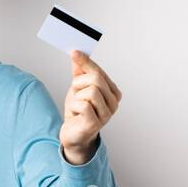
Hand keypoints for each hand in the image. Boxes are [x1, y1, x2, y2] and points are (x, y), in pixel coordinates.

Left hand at [59, 50, 121, 164]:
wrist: (73, 134)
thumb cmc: (78, 111)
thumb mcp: (78, 88)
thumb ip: (80, 71)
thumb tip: (78, 53)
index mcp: (113, 92)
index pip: (99, 72)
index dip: (86, 62)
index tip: (74, 52)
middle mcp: (114, 103)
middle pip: (96, 79)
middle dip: (79, 84)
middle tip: (75, 93)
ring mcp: (107, 114)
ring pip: (90, 91)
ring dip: (76, 97)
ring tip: (76, 106)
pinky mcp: (95, 123)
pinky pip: (82, 105)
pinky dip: (74, 107)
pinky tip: (75, 115)